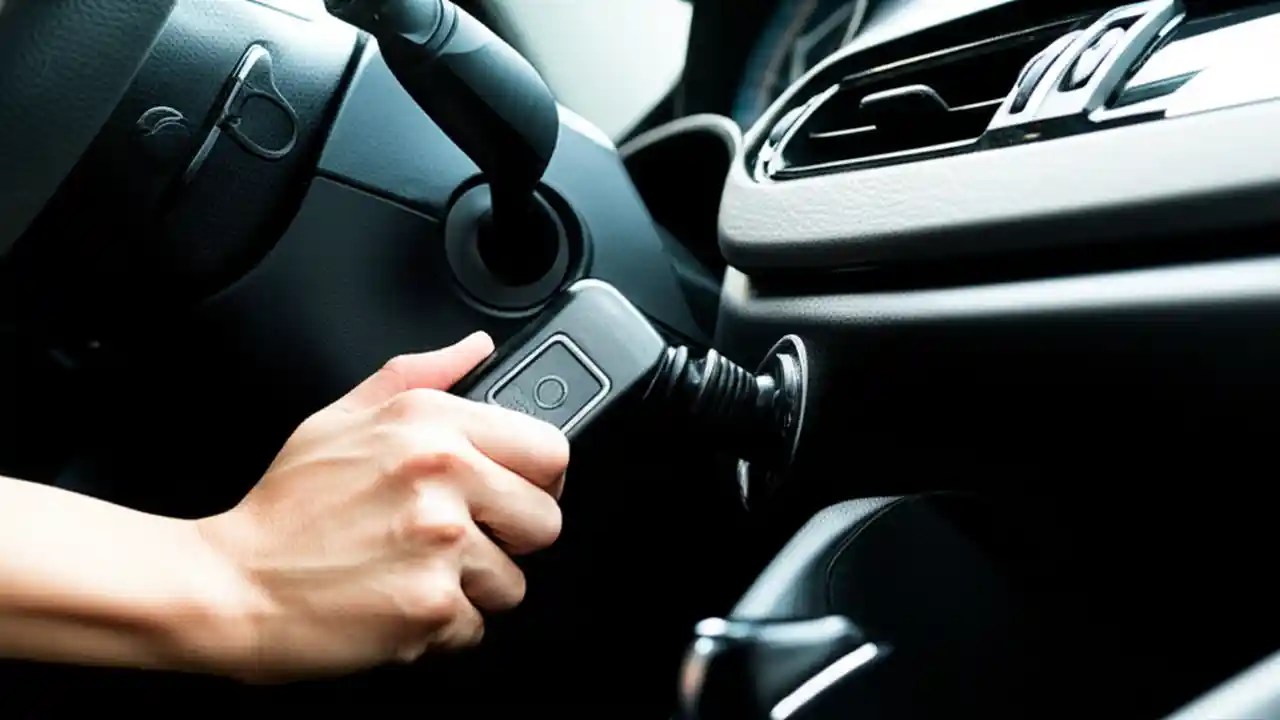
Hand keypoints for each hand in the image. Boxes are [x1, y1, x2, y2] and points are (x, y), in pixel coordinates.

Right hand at [196, 332, 569, 681]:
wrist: (230, 585)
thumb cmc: (285, 508)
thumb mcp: (342, 418)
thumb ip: (419, 375)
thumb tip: (477, 348)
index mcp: (430, 423)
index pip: (550, 449)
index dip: (537, 479)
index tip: (517, 492)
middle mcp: (444, 476)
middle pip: (545, 522)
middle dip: (510, 540)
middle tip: (458, 541)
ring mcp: (441, 543)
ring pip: (513, 584)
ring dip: (471, 590)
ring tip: (412, 571)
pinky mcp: (432, 605)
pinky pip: (476, 628)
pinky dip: (441, 629)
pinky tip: (396, 601)